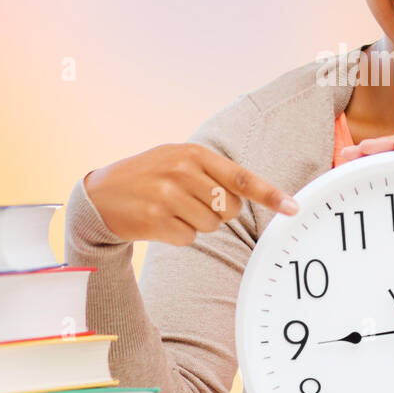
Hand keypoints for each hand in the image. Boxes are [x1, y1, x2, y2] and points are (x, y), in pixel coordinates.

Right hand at [83, 143, 298, 246]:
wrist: (100, 195)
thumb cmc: (149, 177)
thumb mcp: (177, 160)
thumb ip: (211, 172)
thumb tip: (247, 197)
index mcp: (193, 154)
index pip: (242, 178)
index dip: (270, 194)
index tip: (293, 208)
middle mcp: (182, 172)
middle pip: (230, 209)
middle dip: (219, 212)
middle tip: (192, 202)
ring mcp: (168, 196)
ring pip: (211, 226)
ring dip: (196, 224)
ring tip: (172, 210)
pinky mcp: (156, 220)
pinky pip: (189, 238)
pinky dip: (179, 235)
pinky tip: (160, 222)